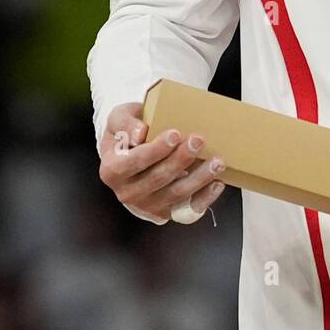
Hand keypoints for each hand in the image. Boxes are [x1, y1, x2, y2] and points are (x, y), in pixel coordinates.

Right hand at [98, 101, 225, 222]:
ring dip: (199, 178)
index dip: (155, 149)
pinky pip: (187, 210)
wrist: (133, 151)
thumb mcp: (119, 118)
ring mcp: (147, 206)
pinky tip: (218, 183)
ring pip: (176, 194)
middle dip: (181, 159)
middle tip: (199, 140)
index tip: (175, 133)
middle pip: (158, 178)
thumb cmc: (128, 131)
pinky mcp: (165, 212)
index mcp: (112, 171)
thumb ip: (125, 123)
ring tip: (217, 161)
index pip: (133, 162)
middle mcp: (127, 193)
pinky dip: (205, 198)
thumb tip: (140, 133)